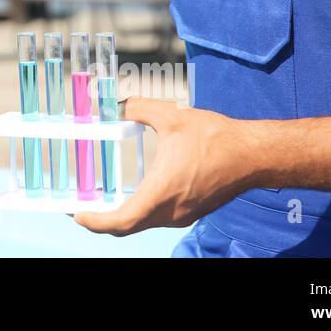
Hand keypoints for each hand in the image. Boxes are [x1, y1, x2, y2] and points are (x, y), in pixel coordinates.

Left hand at [71, 96, 259, 235]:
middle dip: (102, 220)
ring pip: (144, 223)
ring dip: (122, 216)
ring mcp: (182, 215)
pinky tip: (135, 193)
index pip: (121, 221)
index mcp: (161, 192)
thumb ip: (138, 108)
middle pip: (128, 226)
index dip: (95, 222)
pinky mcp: (191, 212)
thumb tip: (116, 104)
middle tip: (82, 207)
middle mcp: (170, 211)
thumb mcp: (170, 116)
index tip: (78, 214)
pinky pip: (158, 217)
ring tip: (103, 200)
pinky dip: (140, 211)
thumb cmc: (215, 137)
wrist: (252, 155)